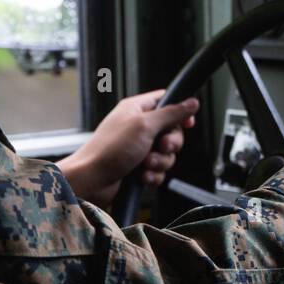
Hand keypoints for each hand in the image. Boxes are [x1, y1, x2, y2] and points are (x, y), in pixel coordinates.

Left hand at [58, 90, 198, 208]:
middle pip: (171, 131)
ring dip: (160, 162)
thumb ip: (171, 113)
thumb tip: (191, 102)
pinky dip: (153, 175)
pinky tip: (142, 176)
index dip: (179, 111)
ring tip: (145, 164)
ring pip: (166, 154)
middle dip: (170, 144)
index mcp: (136, 109)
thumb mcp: (145, 125)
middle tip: (162, 147)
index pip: (165, 101)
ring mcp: (138, 148)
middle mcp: (138, 127)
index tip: (187, 122)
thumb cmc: (109, 150)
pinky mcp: (138, 167)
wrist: (92, 181)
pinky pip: (158, 170)